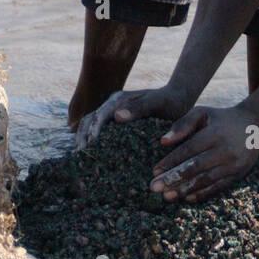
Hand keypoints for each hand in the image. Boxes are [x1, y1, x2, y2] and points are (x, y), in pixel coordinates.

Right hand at [75, 85, 191, 149]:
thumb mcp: (156, 103)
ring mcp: (114, 115)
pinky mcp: (118, 125)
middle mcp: (112, 107)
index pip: (99, 115)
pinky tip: (91, 157)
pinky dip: (93, 144)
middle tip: (80, 156)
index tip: (90, 146)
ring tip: (81, 158)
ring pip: (91, 126)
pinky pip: (101, 134)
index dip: (92, 131)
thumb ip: (139, 109)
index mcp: (118, 100)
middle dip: (82, 137)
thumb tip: (116, 117)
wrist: (178, 99)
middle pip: (89, 120)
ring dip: (84, 140)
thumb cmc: (170, 101)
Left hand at [150, 104, 258, 202]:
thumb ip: (183, 124)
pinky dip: (202, 194)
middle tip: (154, 188)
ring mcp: (233, 164)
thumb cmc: (221, 119)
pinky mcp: (238, 175)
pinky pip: (218, 187)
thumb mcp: (203, 113)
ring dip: (185, 190)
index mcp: (215, 133)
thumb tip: (163, 142)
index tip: (155, 171)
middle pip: (195, 167)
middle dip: (173, 179)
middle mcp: (225, 150)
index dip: (171, 161)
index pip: (189, 150)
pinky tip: (187, 198)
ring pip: (205, 180)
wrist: (255, 125)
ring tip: (167, 196)